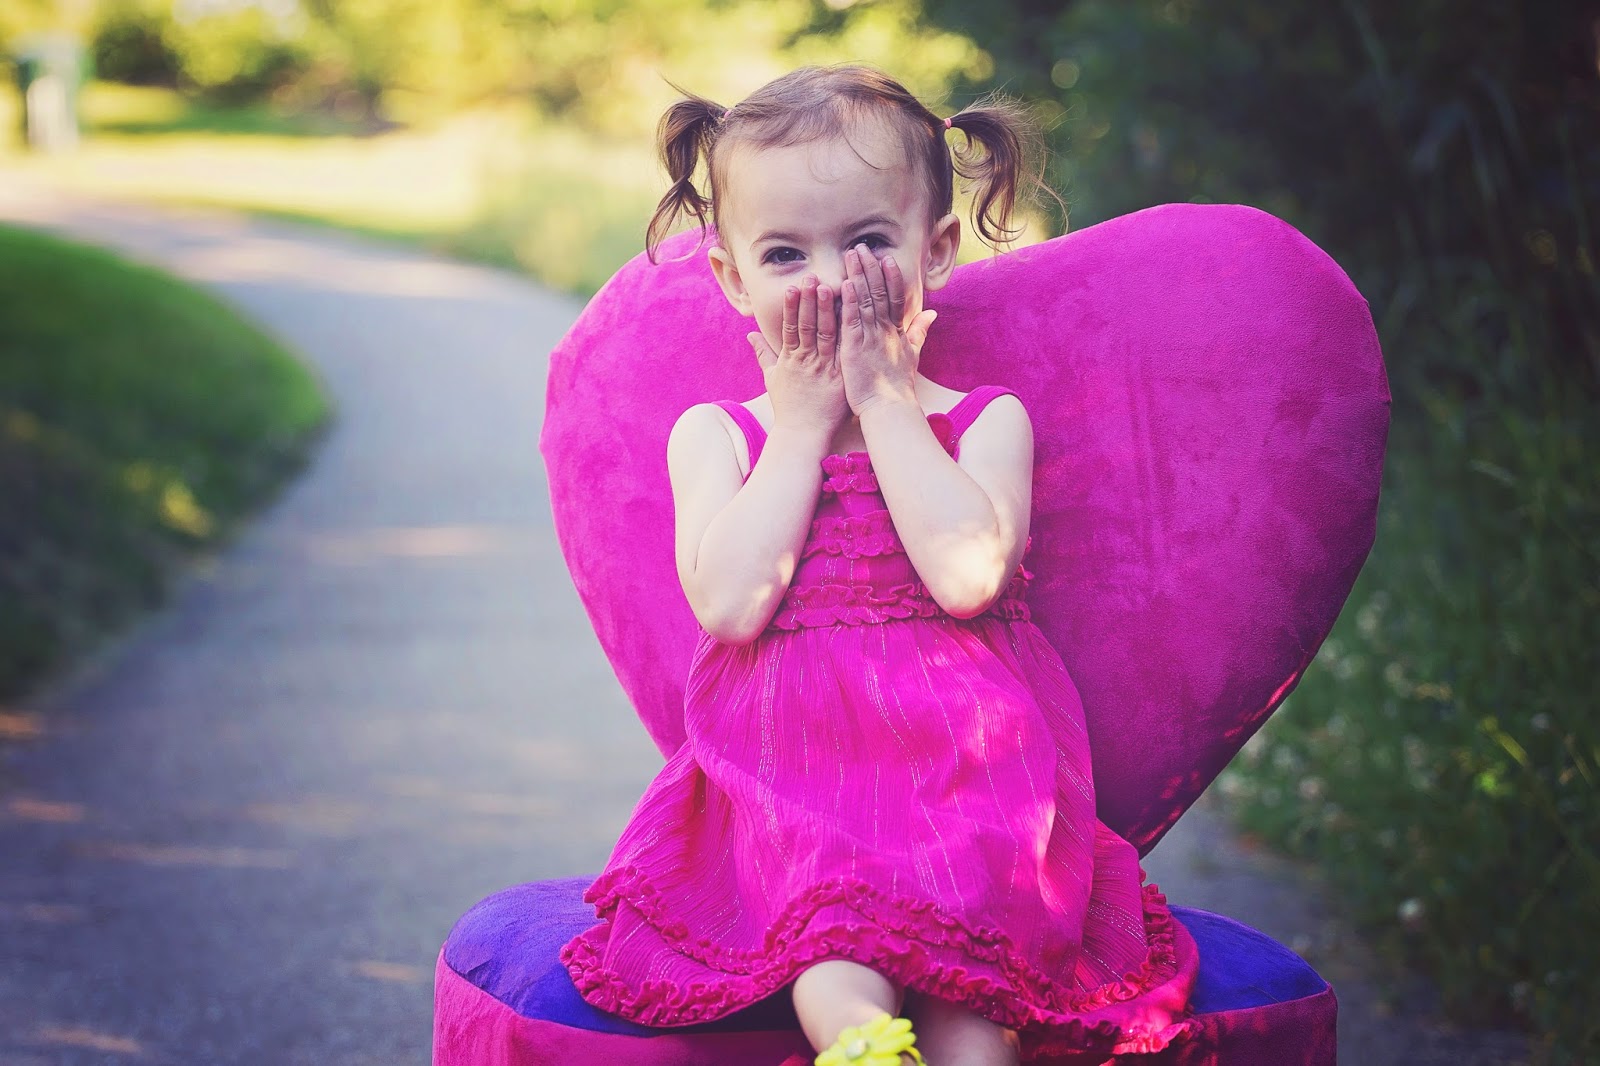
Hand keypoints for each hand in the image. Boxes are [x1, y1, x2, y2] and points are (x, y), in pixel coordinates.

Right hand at [748, 274, 849, 438]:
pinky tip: (852, 316)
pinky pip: (844, 351)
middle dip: (808, 300)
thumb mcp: (772, 378)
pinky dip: (847, 333)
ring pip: (825, 334)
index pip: (790, 327)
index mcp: (790, 359)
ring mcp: (823, 369)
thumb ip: (763, 354)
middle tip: (811, 277)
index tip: (793, 287)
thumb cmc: (788, 408)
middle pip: (807, 325)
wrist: (803, 435)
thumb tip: (750, 334)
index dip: (791, 306)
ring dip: (826, 310)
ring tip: (827, 288)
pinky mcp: (839, 378)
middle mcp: (806, 360)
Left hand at [838, 245, 937, 416]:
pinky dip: (849, 301)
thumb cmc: (898, 387)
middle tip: (861, 246)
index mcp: (897, 332)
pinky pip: (852, 320)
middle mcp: (886, 331)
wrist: (890, 410)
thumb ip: (919, 332)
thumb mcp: (912, 355)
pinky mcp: (855, 348)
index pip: (896, 298)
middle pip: (879, 293)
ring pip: (865, 301)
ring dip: (858, 276)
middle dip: (871, 268)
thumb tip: (931, 314)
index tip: (886, 257)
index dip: (891, 277)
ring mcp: (871, 338)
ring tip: (851, 254)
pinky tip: (845, 283)